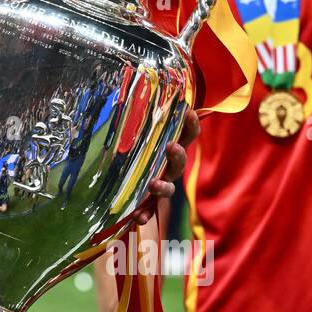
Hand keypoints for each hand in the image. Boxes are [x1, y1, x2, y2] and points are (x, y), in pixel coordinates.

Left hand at [134, 109, 200, 225]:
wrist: (126, 181)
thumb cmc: (135, 149)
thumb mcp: (136, 134)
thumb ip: (134, 120)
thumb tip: (120, 92)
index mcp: (170, 148)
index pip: (187, 135)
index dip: (191, 125)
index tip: (189, 113)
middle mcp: (169, 167)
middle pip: (179, 162)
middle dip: (177, 155)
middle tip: (171, 147)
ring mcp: (161, 185)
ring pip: (167, 188)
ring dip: (162, 186)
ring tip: (154, 184)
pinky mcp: (149, 202)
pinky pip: (149, 210)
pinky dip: (145, 215)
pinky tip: (138, 218)